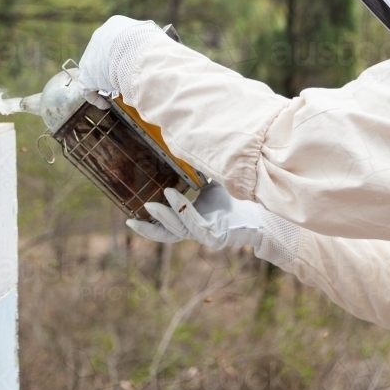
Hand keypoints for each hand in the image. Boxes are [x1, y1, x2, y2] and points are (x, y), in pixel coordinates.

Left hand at [78, 15, 156, 108]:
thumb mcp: (153, 36)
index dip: (123, 53)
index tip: (130, 63)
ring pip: (94, 70)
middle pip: (103, 54)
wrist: (138, 53)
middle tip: (122, 78)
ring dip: (103, 81)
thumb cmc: (150, 44)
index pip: (116, 40)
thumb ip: (150, 41)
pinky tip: (105, 104)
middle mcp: (99, 36)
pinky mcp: (86, 74)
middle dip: (111, 67)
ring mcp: (90, 55)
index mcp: (115, 24)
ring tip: (115, 92)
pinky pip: (88, 87)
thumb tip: (159, 48)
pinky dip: (96, 97)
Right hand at [128, 182, 265, 248]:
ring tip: (150, 203)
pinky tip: (171, 194)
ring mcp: (204, 235)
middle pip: (166, 234)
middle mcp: (195, 231)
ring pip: (177, 229)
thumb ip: (194, 176)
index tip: (130, 217)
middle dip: (148, 229)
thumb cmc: (234, 199)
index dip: (148, 224)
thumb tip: (179, 151)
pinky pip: (193, 222)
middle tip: (131, 220)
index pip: (166, 226)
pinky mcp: (214, 237)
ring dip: (163, 215)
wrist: (259, 211)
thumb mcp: (209, 185)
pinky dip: (181, 208)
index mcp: (190, 222)